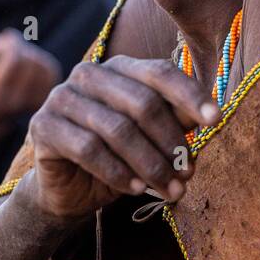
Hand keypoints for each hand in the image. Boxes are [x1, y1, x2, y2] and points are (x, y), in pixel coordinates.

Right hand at [0, 30, 61, 125]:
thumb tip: (7, 39)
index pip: (14, 58)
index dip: (10, 43)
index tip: (2, 39)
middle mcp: (16, 101)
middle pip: (29, 61)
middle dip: (20, 47)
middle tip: (9, 46)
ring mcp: (32, 102)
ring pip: (42, 65)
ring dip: (31, 53)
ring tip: (17, 55)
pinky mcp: (44, 99)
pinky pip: (52, 71)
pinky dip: (42, 61)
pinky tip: (28, 63)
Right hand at [26, 56, 219, 220]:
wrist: (69, 191)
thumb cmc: (119, 159)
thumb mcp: (154, 140)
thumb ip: (177, 122)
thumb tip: (209, 117)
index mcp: (120, 68)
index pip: (160, 72)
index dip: (190, 95)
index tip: (216, 120)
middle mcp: (89, 74)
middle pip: (142, 103)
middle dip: (170, 143)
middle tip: (188, 174)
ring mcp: (63, 97)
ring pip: (118, 129)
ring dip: (150, 165)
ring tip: (170, 190)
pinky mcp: (43, 126)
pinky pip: (88, 149)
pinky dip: (118, 173)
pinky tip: (136, 190)